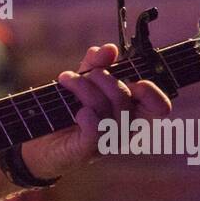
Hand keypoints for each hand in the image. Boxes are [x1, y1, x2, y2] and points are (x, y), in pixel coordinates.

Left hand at [19, 43, 172, 180]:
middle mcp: (124, 131)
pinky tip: (75, 111)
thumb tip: (109, 49)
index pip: (159, 107)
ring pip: (106, 109)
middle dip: (103, 77)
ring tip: (66, 79)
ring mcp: (107, 143)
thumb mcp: (83, 81)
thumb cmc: (67, 110)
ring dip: (83, 87)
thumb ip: (97, 64)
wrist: (39, 141)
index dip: (150, 90)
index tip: (132, 79)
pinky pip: (95, 130)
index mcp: (131, 114)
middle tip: (87, 73)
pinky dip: (85, 114)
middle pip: (125, 98)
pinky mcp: (86, 151)